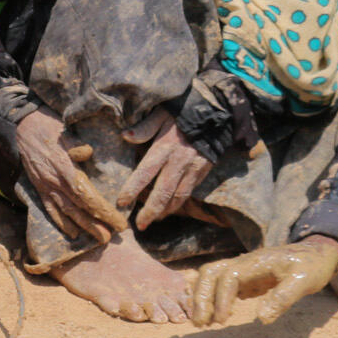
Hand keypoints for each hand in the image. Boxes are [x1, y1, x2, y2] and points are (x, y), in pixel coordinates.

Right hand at [14, 108, 125, 241]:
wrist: (22, 127)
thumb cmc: (49, 127)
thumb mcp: (65, 133)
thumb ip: (76, 146)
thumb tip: (88, 152)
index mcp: (64, 168)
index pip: (87, 196)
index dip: (103, 211)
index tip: (119, 221)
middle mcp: (55, 181)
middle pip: (79, 208)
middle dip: (97, 223)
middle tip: (113, 237)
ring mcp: (45, 186)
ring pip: (66, 212)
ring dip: (83, 226)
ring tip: (100, 239)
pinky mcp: (39, 187)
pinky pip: (50, 208)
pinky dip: (61, 222)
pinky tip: (72, 232)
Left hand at [117, 108, 213, 230]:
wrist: (216, 113)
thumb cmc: (182, 112)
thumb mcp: (161, 114)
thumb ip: (143, 128)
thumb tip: (125, 136)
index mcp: (164, 148)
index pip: (144, 173)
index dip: (132, 190)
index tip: (121, 203)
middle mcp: (178, 162)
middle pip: (162, 193)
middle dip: (150, 211)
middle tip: (139, 225)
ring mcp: (192, 169)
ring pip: (178, 197)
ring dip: (165, 211)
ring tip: (152, 220)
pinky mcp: (202, 172)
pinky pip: (189, 192)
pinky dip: (178, 203)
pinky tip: (169, 209)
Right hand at [188, 236, 337, 326]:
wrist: (318, 253)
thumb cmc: (313, 266)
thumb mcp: (305, 282)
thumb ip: (283, 298)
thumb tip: (260, 319)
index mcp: (257, 262)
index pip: (228, 276)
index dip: (221, 299)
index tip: (222, 321)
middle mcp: (244, 262)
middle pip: (210, 273)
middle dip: (201, 297)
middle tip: (199, 323)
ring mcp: (243, 268)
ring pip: (211, 276)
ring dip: (202, 297)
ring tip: (203, 322)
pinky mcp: (246, 276)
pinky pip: (221, 284)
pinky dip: (213, 299)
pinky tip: (218, 316)